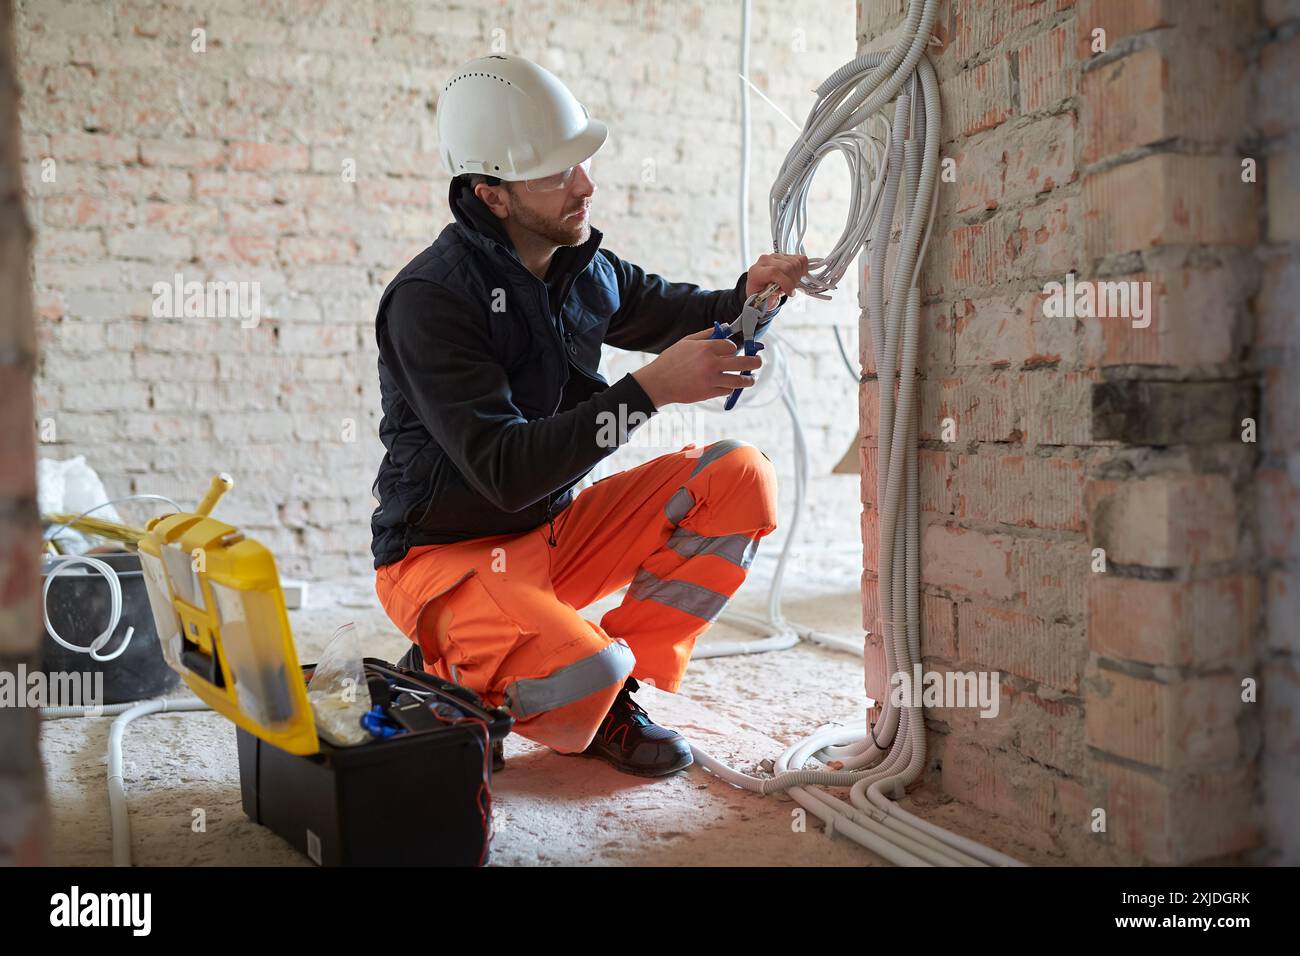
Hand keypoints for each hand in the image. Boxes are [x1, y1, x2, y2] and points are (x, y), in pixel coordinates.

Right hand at [631, 327, 763, 407]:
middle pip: (743, 362)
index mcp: (707, 348)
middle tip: (758, 362)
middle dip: (755, 361)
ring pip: (739, 380)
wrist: (658, 382)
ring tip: (751, 379)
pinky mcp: (709, 393)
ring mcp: (711, 379)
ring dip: (749, 380)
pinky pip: (728, 390)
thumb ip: (706, 334)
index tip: (734, 351)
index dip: (734, 349)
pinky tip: (730, 386)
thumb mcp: (687, 341)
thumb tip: (724, 328)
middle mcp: (712, 363)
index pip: (732, 346)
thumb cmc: (671, 360)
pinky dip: (731, 388)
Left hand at [745, 253, 809, 308]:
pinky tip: (796, 275)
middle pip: (787, 267)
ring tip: (792, 283)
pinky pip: (799, 259)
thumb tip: (784, 290)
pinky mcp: (784, 255)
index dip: (785, 282)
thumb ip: (773, 296)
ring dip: (798, 275)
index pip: (774, 271)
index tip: (789, 292)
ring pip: (795, 262)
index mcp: (757, 272)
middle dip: (793, 281)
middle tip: (791, 290)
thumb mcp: (764, 300)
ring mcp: (775, 256)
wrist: (759, 286)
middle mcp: (765, 261)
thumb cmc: (760, 294)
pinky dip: (802, 268)